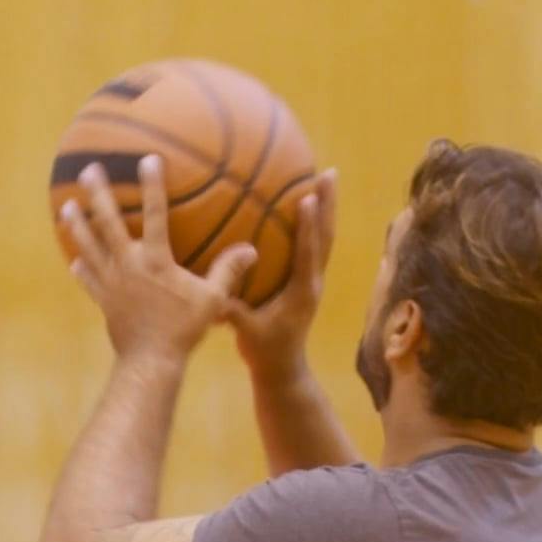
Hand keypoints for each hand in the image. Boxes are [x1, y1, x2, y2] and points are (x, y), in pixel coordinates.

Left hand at [59, 156, 244, 364]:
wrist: (150, 362)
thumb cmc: (184, 330)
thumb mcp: (212, 300)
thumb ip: (228, 271)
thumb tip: (251, 250)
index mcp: (156, 259)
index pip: (155, 214)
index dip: (152, 185)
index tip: (148, 159)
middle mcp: (128, 264)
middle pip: (109, 222)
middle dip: (98, 193)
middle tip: (88, 170)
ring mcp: (111, 282)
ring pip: (89, 246)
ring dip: (77, 224)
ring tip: (66, 206)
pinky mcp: (103, 300)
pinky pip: (89, 280)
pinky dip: (82, 268)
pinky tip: (74, 260)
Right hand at [225, 170, 335, 380]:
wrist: (283, 369)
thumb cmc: (264, 351)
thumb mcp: (246, 333)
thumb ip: (232, 312)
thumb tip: (212, 290)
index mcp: (301, 291)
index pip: (307, 252)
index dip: (308, 225)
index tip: (308, 197)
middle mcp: (312, 280)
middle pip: (326, 235)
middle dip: (328, 204)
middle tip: (328, 172)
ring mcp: (312, 279)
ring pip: (324, 237)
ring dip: (326, 207)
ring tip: (323, 176)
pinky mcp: (306, 280)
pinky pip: (311, 244)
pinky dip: (311, 222)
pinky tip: (300, 202)